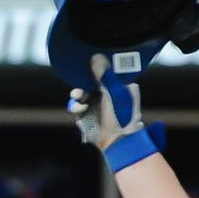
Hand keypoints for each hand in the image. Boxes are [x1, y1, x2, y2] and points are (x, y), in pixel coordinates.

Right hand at [66, 55, 164, 171]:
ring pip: (81, 96)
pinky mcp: (89, 116)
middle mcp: (108, 94)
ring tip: (79, 103)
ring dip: (77, 99)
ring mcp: (98, 106)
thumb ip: (103, 75)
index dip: (92, 72)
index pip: (103, 73)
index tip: (85, 72)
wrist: (117, 141)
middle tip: (78, 92)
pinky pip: (78, 109)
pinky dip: (77, 109)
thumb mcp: (113, 92)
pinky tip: (81, 113)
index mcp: (119, 86)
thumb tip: (95, 56)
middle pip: (88, 84)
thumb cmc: (121, 116)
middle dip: (81, 88)